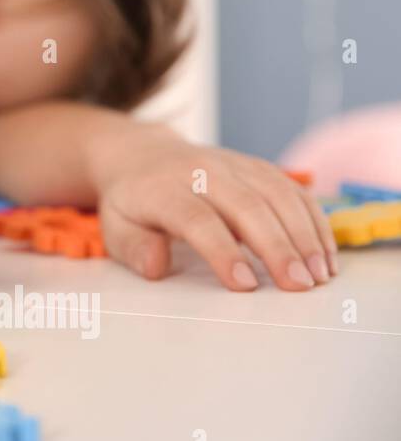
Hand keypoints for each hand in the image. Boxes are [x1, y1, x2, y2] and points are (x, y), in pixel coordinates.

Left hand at [95, 133, 336, 290]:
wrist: (142, 154)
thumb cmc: (132, 202)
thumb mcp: (116, 227)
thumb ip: (133, 248)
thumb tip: (156, 266)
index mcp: (164, 189)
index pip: (197, 219)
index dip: (222, 250)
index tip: (245, 284)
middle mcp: (202, 171)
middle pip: (247, 206)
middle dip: (277, 247)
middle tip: (299, 286)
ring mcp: (233, 165)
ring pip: (276, 195)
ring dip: (304, 235)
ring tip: (319, 275)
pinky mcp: (256, 166)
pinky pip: (292, 189)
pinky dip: (313, 220)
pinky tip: (325, 254)